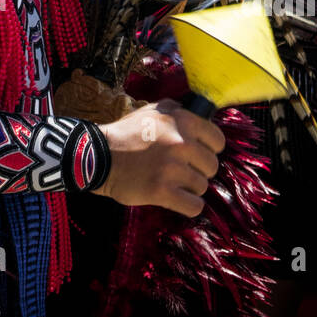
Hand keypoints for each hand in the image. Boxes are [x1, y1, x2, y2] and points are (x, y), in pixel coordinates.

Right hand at [94, 98, 224, 215]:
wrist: (99, 156)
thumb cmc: (127, 133)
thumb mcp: (153, 110)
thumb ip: (178, 110)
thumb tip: (202, 115)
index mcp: (182, 120)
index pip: (217, 141)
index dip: (209, 149)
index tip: (197, 154)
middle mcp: (180, 142)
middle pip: (211, 166)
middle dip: (198, 170)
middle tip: (180, 170)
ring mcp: (172, 167)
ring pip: (202, 187)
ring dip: (189, 188)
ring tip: (172, 182)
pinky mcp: (162, 190)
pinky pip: (194, 206)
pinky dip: (188, 206)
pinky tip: (175, 198)